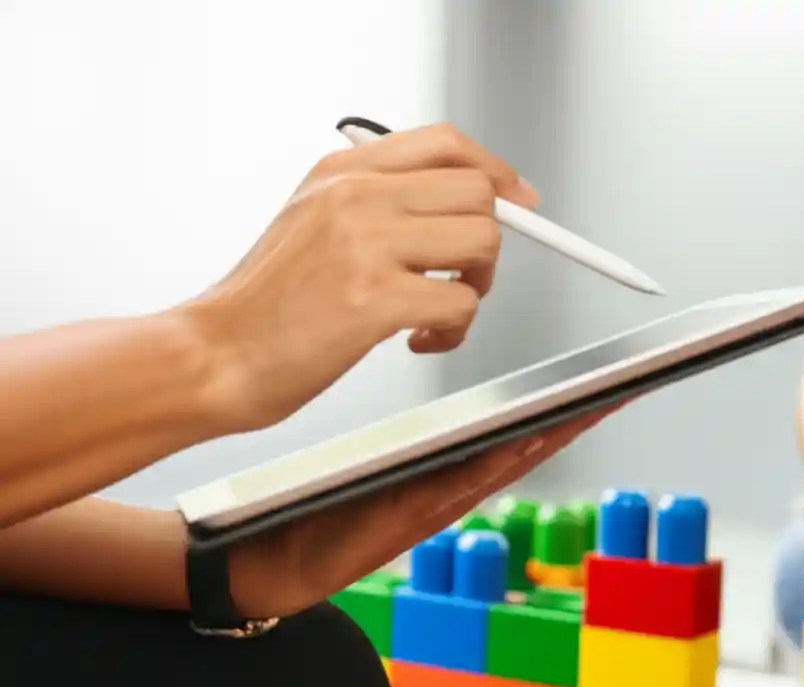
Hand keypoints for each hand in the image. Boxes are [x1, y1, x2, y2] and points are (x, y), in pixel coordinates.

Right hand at [182, 122, 540, 432]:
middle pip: (477, 193)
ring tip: (437, 309)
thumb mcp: (313, 219)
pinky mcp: (374, 299)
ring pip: (482, 242)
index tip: (517, 200)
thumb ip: (381, 200)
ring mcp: (365, 244)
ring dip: (476, 285)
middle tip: (462, 276)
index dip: (495, 171)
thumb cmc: (267, 302)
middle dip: (487, 241)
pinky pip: (462, 302)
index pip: (446, 142)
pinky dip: (453, 330)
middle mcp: (355, 195)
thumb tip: (468, 201)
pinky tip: (416, 338)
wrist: (215, 355)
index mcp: (342, 171)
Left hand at [224, 403, 619, 618]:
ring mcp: (430, 506)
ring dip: (552, 438)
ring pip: (503, 465)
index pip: (512, 428)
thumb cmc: (310, 504)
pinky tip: (520, 439)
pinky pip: (457, 486)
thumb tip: (415, 361)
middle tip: (622, 385)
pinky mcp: (403, 520)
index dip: (560, 404)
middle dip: (576, 417)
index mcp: (441, 467)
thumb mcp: (370, 461)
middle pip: (525, 446)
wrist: (256, 555)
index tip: (599, 376)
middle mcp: (446, 488)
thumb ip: (407, 435)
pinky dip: (493, 465)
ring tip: (593, 404)